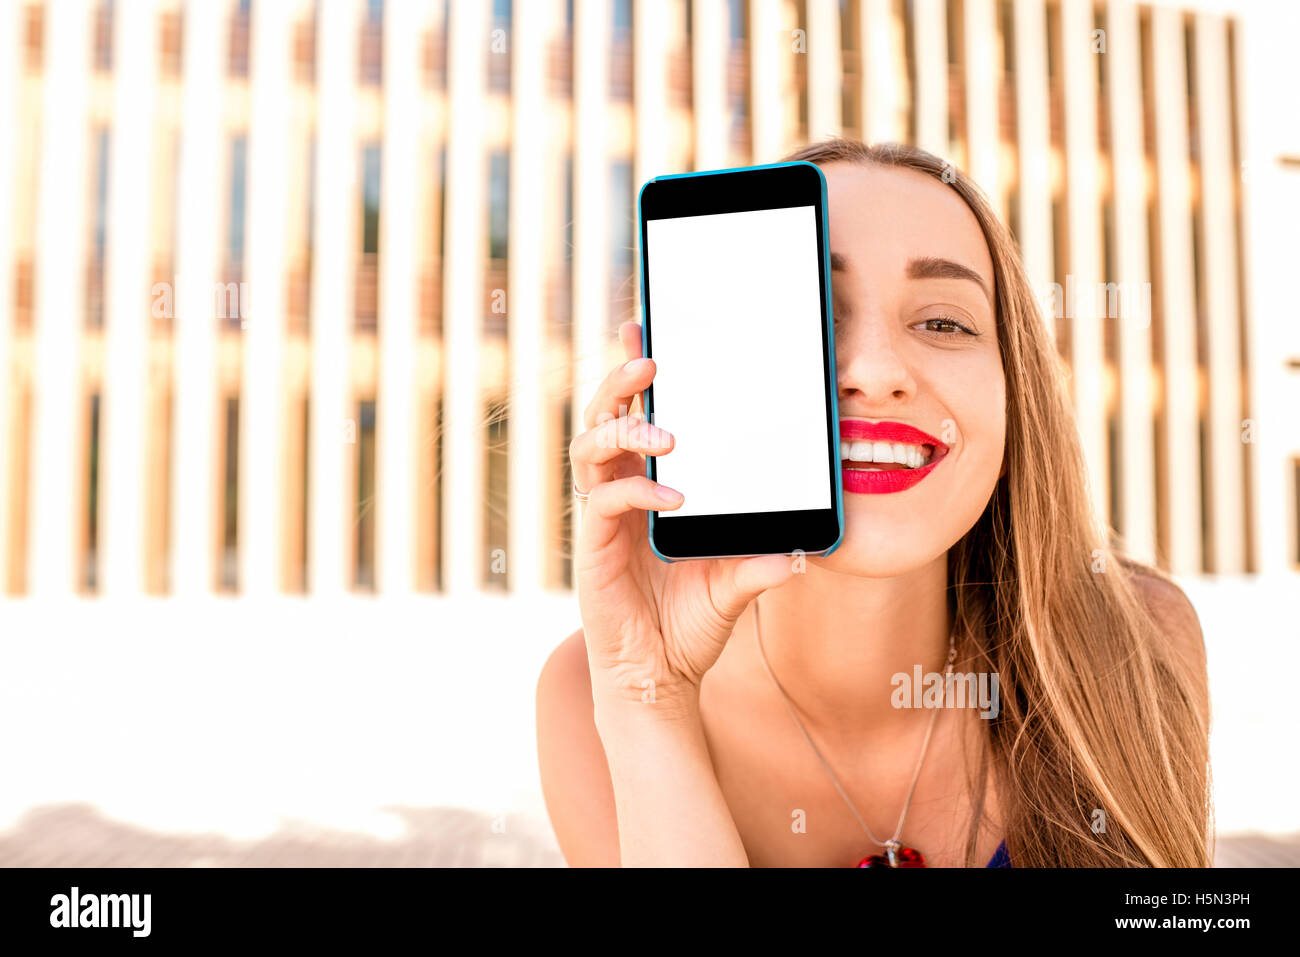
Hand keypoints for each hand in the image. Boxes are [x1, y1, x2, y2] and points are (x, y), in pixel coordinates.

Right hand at [570, 321, 795, 719]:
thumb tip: (805, 550)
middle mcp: (616, 495)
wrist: (657, 680)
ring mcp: (601, 519)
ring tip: (664, 429)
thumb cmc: (688, 626)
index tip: (648, 335)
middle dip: (619, 380)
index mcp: (645, 488)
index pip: (633, 418)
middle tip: (646, 355)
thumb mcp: (735, 585)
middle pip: (601, 417)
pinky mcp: (593, 548)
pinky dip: (635, 489)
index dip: (634, 377)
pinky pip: (603, 501)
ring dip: (624, 426)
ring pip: (589, 447)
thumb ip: (760, 561)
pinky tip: (670, 497)